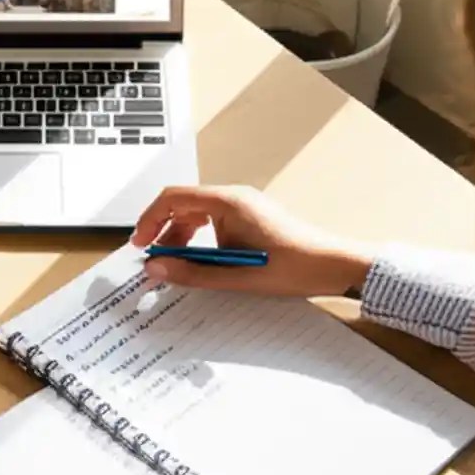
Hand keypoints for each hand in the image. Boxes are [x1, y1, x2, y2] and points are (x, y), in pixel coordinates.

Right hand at [130, 185, 375, 296]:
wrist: (335, 266)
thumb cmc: (295, 267)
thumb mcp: (237, 276)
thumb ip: (192, 273)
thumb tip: (156, 268)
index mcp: (230, 202)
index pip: (174, 198)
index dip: (150, 219)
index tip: (140, 244)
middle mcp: (234, 198)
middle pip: (182, 205)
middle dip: (163, 231)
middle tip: (154, 260)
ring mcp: (243, 207)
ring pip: (196, 215)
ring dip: (180, 237)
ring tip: (175, 265)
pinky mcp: (249, 219)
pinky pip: (213, 222)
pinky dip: (198, 240)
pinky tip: (199, 262)